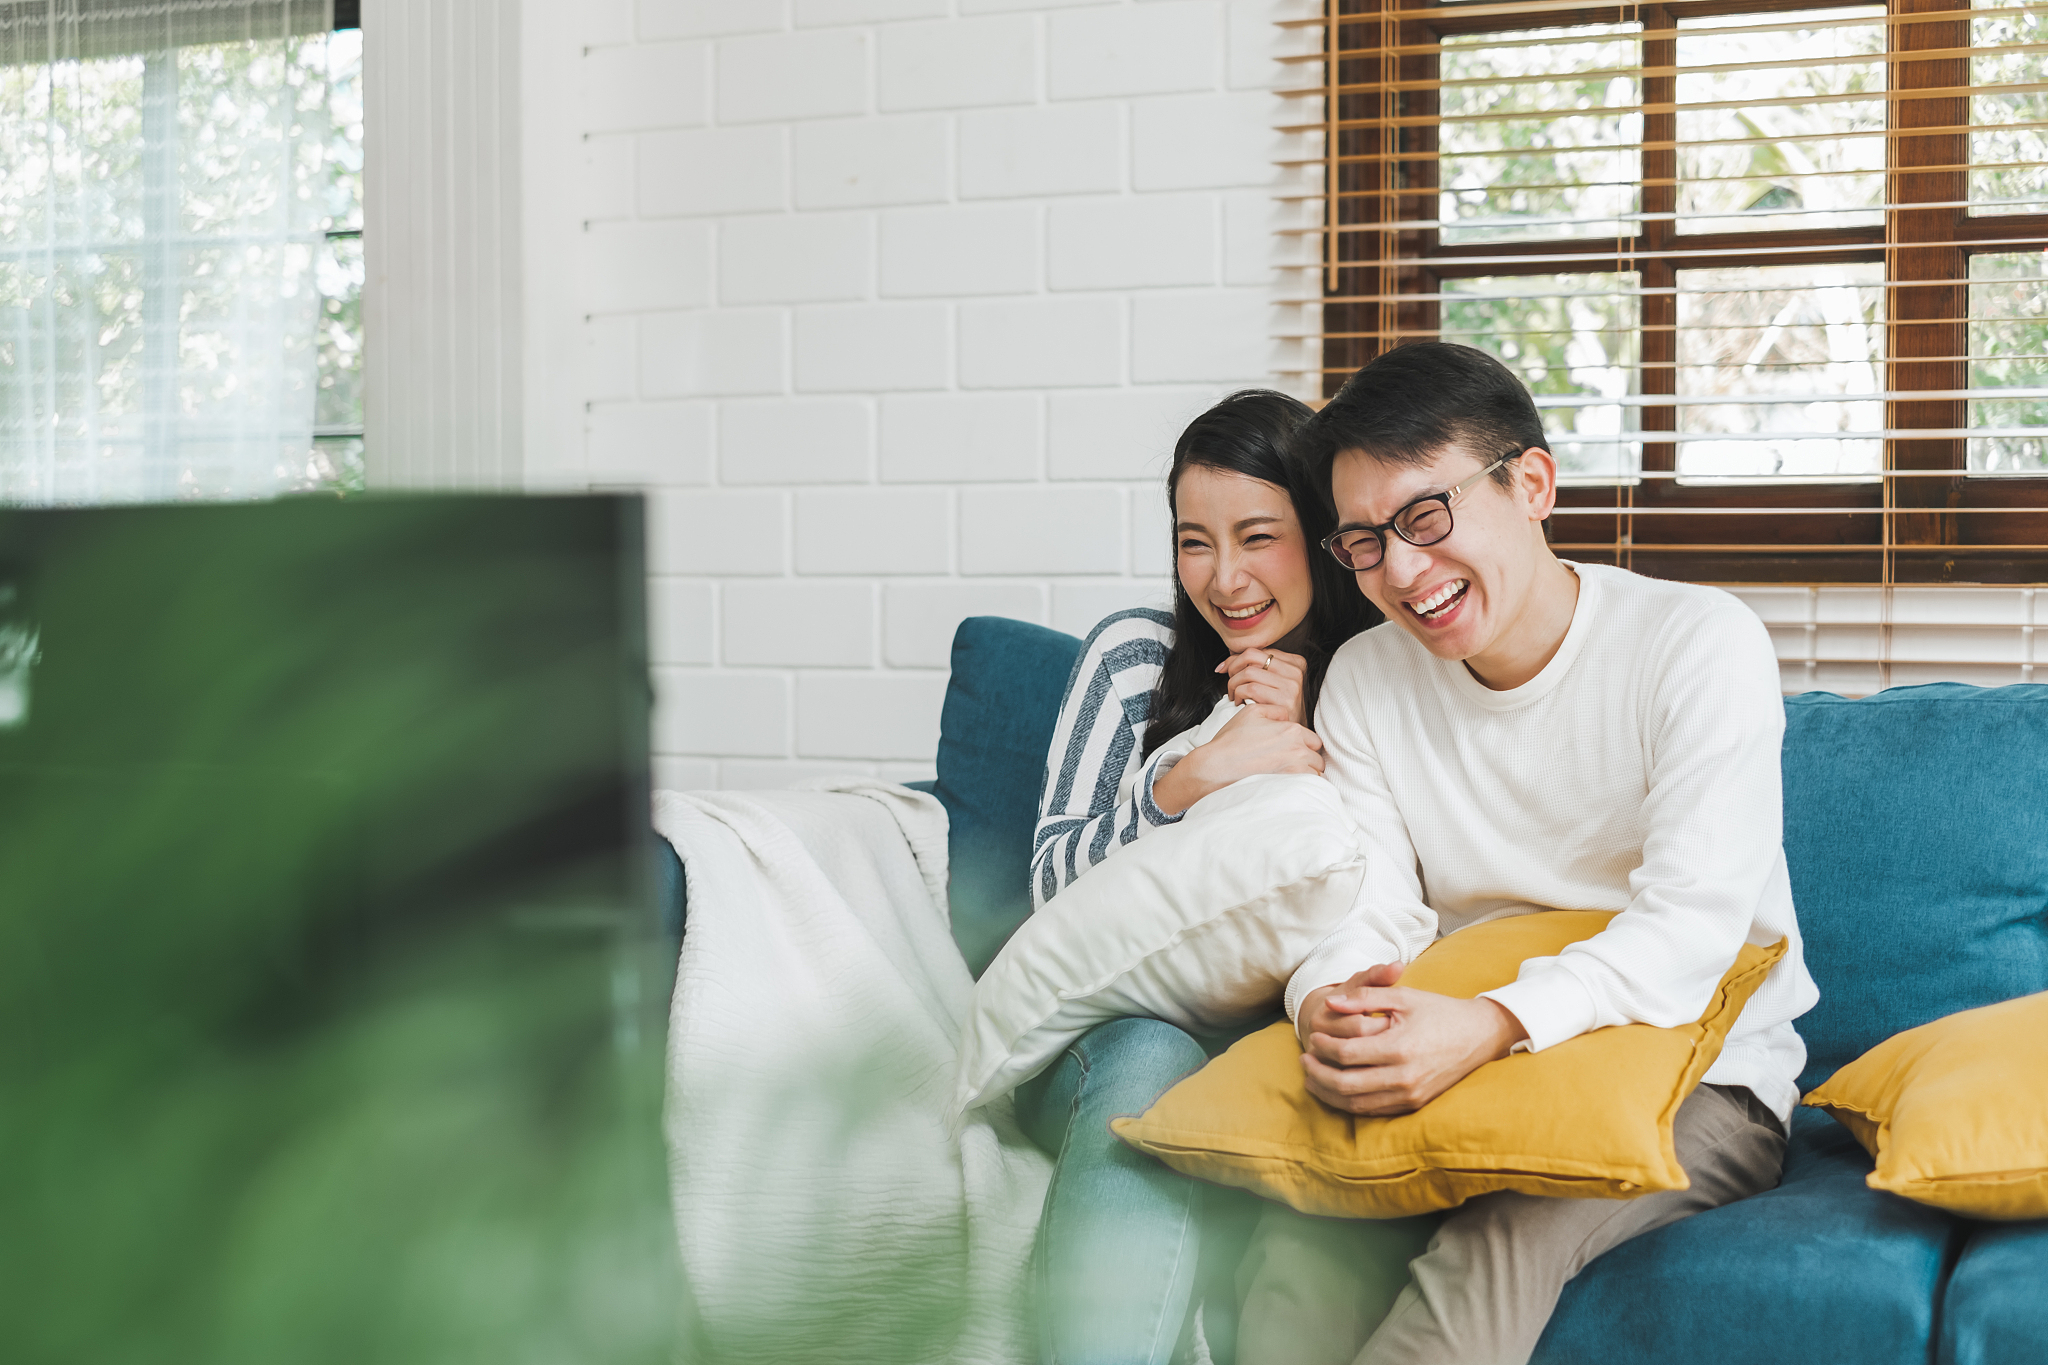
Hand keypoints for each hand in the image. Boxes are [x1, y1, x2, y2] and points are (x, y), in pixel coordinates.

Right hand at [1149, 704, 1323, 814]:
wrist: (1218, 765)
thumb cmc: (1231, 741)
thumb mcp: (1251, 712)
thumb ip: (1275, 710)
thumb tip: (1286, 716)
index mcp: (1291, 730)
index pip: (1314, 740)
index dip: (1304, 745)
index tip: (1293, 751)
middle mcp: (1297, 749)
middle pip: (1317, 758)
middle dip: (1308, 761)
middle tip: (1292, 764)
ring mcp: (1295, 769)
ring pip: (1315, 774)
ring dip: (1307, 775)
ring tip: (1291, 776)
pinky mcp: (1289, 786)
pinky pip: (1309, 788)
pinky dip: (1304, 787)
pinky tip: (1290, 785)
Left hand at [1216, 647, 1308, 726]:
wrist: (1292, 734)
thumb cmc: (1279, 709)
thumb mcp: (1273, 684)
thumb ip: (1254, 668)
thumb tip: (1223, 666)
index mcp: (1295, 662)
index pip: (1257, 651)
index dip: (1237, 659)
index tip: (1227, 670)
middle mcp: (1295, 671)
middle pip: (1251, 656)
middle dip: (1233, 668)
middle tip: (1231, 683)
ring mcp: (1292, 686)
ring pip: (1248, 672)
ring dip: (1234, 684)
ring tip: (1235, 695)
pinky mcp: (1284, 700)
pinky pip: (1250, 688)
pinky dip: (1239, 694)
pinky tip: (1240, 702)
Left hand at [1295, 966, 1528, 1115]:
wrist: (1480, 1035)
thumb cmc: (1440, 1011)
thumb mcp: (1404, 996)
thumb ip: (1365, 997)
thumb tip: (1330, 1002)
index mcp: (1399, 1048)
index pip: (1347, 1054)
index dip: (1323, 1047)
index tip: (1312, 1037)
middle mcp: (1404, 1077)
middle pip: (1346, 1085)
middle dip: (1318, 1074)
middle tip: (1304, 1060)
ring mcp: (1410, 1095)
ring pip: (1356, 1104)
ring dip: (1329, 1093)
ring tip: (1312, 1077)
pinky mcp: (1415, 1104)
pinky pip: (1374, 1111)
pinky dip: (1350, 1103)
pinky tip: (1337, 1090)